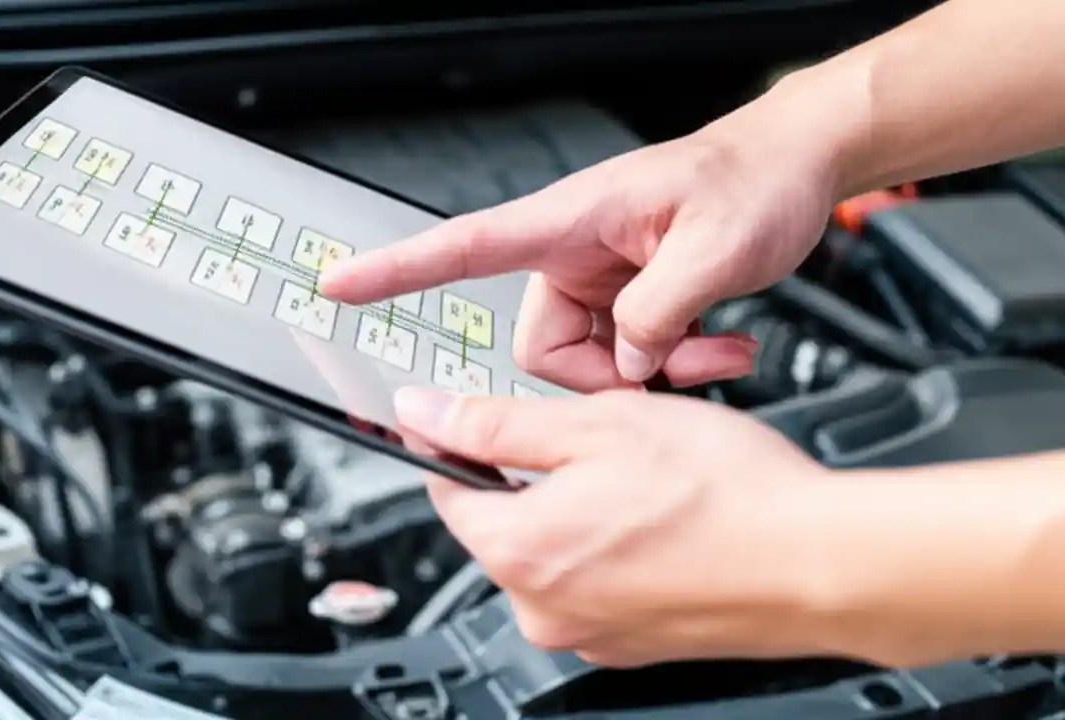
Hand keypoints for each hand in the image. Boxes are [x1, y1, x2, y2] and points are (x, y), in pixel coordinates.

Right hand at [321, 85, 842, 389]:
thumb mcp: (714, 248)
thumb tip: (624, 365)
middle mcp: (575, 254)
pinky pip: (628, 356)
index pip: (463, 246)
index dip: (395, 268)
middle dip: (606, 376)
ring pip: (592, 363)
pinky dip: (672, 363)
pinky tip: (719, 343)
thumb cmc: (753, 179)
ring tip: (716, 347)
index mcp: (570, 221)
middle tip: (672, 360)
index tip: (340, 284)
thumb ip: (657, 315)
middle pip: (545, 350)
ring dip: (654, 370)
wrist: (794, 170)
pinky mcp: (631, 300)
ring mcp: (602, 281)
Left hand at [394, 385, 844, 666]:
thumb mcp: (595, 425)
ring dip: (581, 510)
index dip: (461, 439)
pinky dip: (616, 547)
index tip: (482, 416)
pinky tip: (664, 519)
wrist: (822, 560)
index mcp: (518, 551)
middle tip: (600, 439)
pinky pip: (597, 582)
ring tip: (646, 481)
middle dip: (535, 475)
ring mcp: (589, 633)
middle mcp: (542, 609)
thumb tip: (422, 412)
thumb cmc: (725, 493)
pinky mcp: (632, 643)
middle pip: (501, 523)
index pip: (445, 487)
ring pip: (554, 550)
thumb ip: (494, 423)